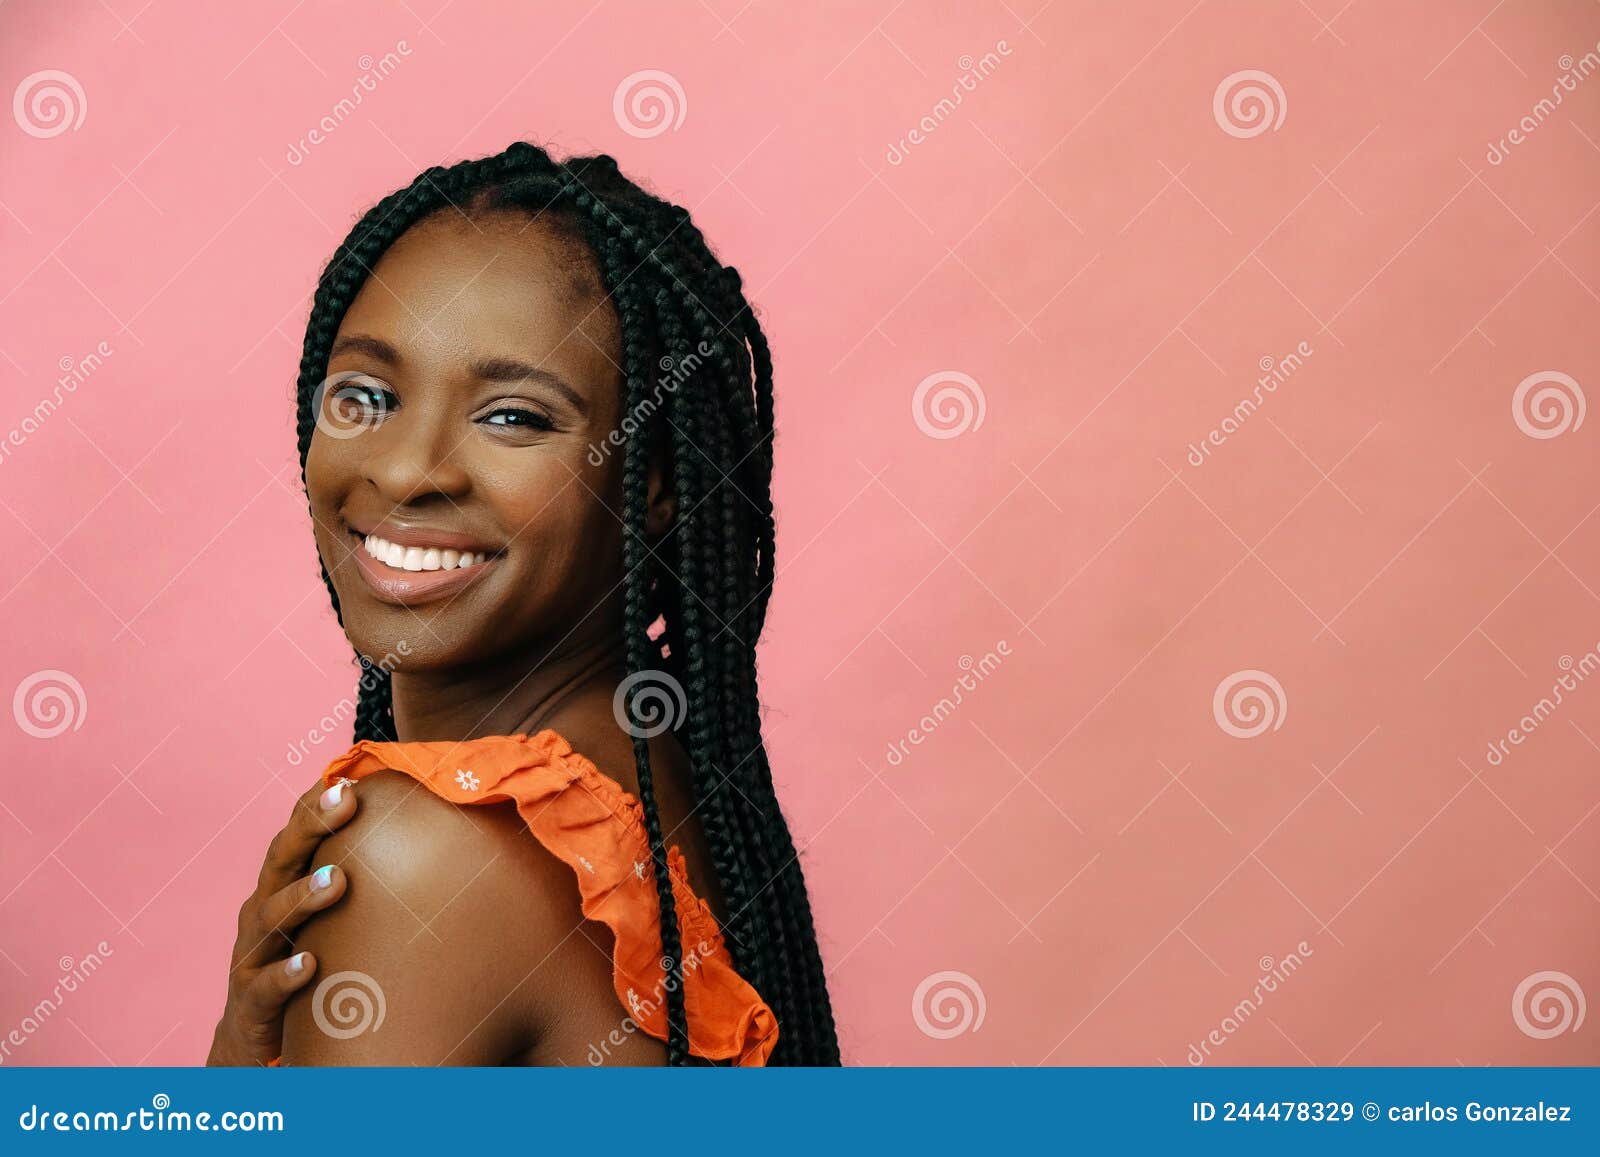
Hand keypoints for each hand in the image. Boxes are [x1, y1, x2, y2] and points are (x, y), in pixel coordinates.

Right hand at [206, 776, 355, 1064]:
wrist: (256, 1042)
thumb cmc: (308, 963)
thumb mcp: (331, 920)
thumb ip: (364, 884)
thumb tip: (431, 845)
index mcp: (283, 885)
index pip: (296, 835)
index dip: (317, 804)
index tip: (349, 776)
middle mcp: (263, 911)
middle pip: (281, 860)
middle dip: (311, 827)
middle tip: (345, 800)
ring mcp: (253, 955)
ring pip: (271, 919)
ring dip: (303, 897)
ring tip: (337, 880)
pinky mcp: (250, 1003)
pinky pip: (265, 988)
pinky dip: (285, 975)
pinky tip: (310, 965)